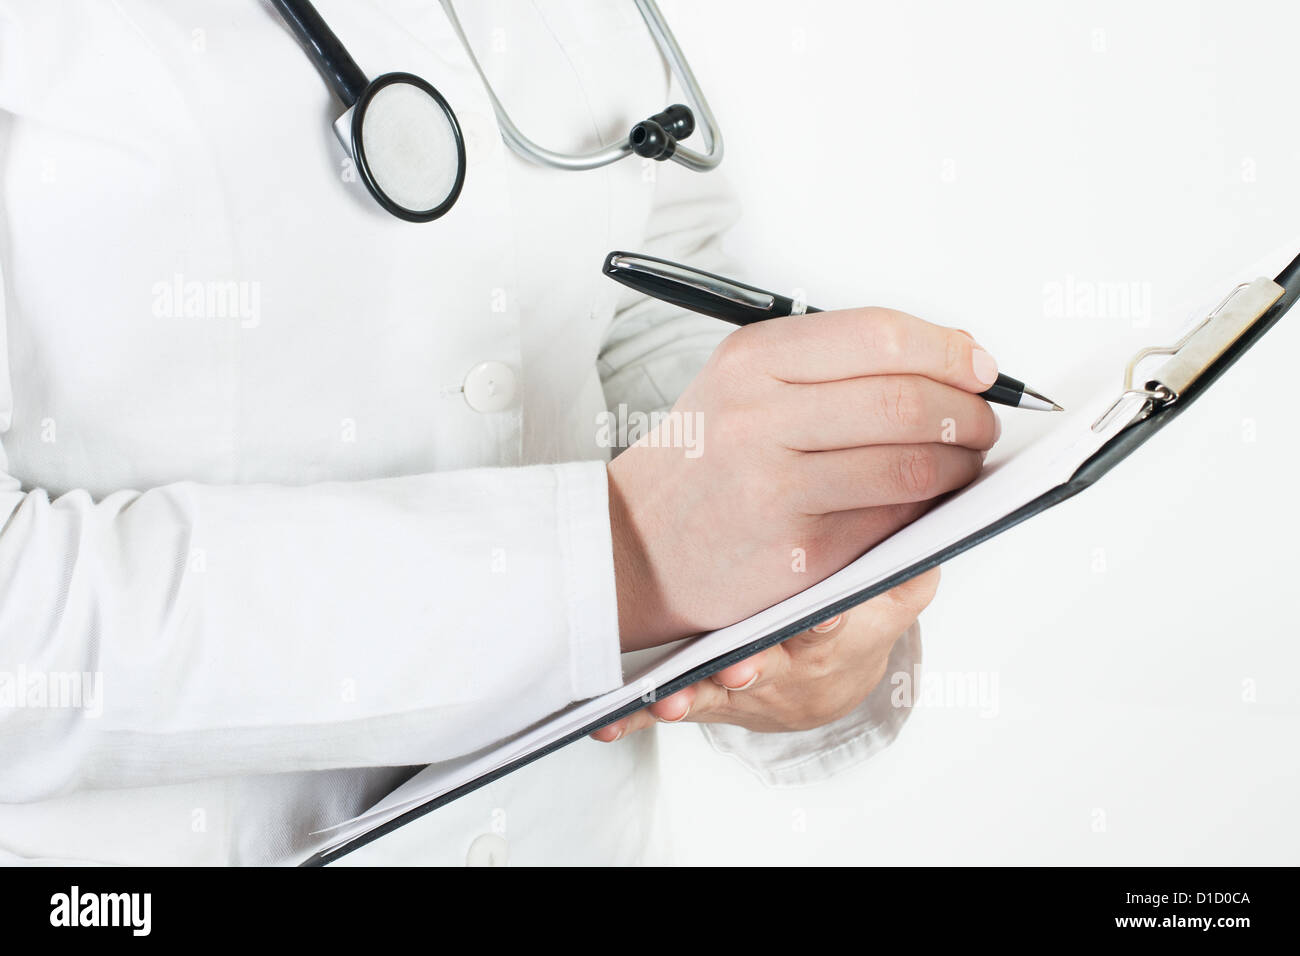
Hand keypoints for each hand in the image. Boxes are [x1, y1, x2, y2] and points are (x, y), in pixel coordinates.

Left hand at [591, 568, 938, 739]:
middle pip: (783, 666)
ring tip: (669, 700)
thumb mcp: (898, 580)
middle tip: (742, 665)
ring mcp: (756, 684)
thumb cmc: (858, 601)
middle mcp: (802, 663)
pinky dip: (643, 713)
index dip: (840, 619)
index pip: (849, 620)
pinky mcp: (715, 696)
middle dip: (762, 666)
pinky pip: (676, 704)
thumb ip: (906, 544)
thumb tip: (928, 487)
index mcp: (851, 627)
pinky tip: (607, 725)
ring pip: (724, 695)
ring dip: (698, 697)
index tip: (827, 615)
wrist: (833, 670)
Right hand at [609, 307, 997, 649]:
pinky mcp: (797, 552)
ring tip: (964, 463)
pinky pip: (893, 523)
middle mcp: (759, 416)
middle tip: (984, 421)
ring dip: (961, 464)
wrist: (631, 546)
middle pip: (907, 399)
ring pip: (912, 464)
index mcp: (752, 359)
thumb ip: (834, 366)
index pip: (880, 336)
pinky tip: (927, 503)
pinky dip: (928, 511)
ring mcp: (777, 487)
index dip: (948, 350)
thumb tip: (952, 360)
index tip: (980, 367)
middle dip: (969, 411)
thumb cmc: (701, 460)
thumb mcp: (743, 384)